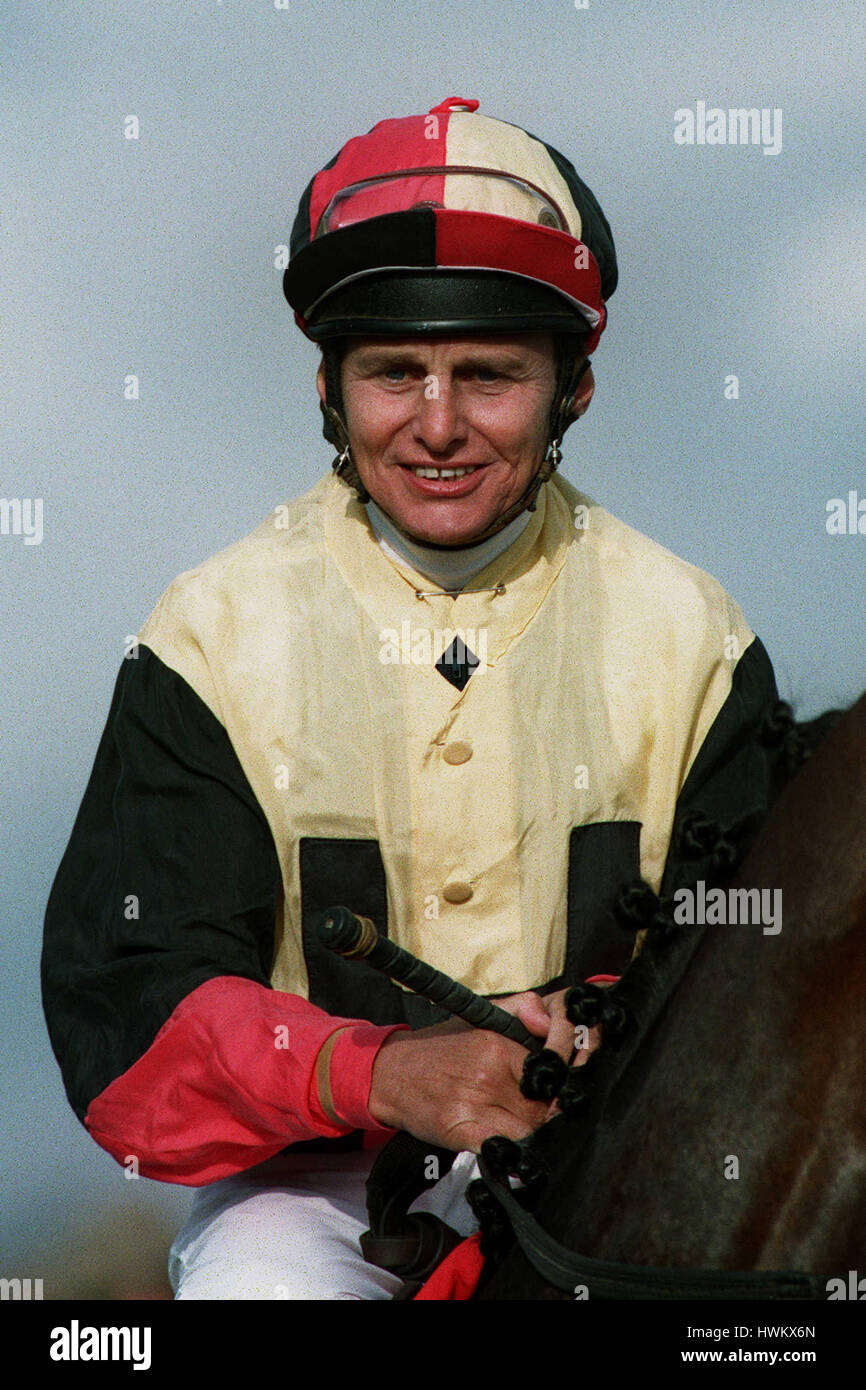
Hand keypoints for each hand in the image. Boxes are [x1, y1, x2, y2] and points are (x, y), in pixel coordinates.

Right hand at [367, 989, 601, 1151]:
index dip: (564, 1086)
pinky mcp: (458, 1130)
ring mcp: (472, 1103)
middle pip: (544, 1106)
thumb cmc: (443, 1046)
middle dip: (550, 1113)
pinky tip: (515, 1154)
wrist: (391, 1072)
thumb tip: (554, 1022)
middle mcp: (488, 1072)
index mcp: (499, 1043)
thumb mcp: (483, 1013)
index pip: (553, 1072)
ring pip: (529, 1130)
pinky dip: (513, 1155)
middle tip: (546, 1115)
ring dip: (535, 1135)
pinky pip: (501, 1150)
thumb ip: (525, 1007)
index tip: (566, 1093)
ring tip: (528, 1131)